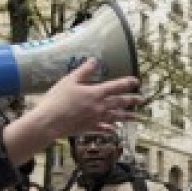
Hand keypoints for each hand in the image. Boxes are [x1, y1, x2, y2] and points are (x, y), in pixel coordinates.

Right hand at [2, 59, 139, 164]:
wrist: (49, 122)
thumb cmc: (57, 99)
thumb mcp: (69, 80)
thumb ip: (84, 71)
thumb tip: (94, 60)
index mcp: (95, 93)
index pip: (116, 86)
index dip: (127, 83)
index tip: (136, 81)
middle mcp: (99, 107)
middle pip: (119, 102)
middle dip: (132, 100)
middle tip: (142, 99)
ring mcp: (95, 119)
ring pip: (115, 117)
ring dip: (127, 116)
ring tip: (136, 117)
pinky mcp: (89, 128)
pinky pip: (103, 128)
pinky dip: (110, 129)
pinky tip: (114, 130)